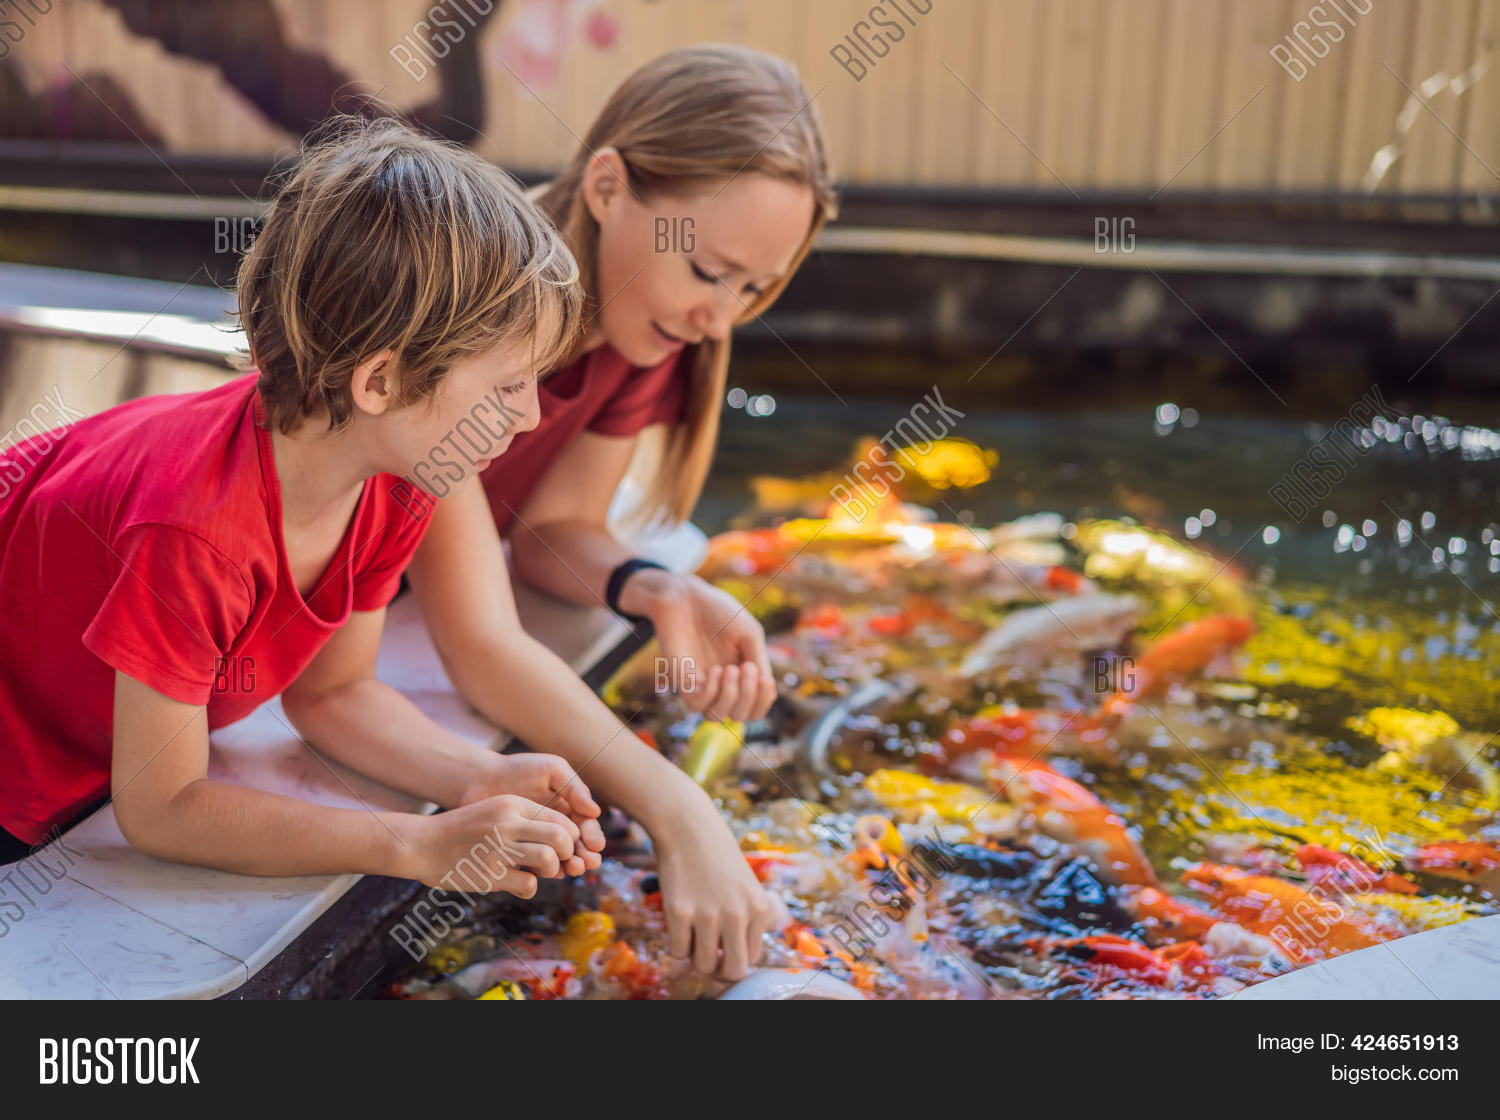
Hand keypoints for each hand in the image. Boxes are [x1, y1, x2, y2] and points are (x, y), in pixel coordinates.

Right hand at [405, 794, 581, 896]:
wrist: (422, 843)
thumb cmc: (462, 830)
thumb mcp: (494, 811)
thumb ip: (524, 820)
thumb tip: (563, 838)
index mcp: (511, 804)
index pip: (559, 817)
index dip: (570, 836)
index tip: (564, 848)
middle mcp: (507, 823)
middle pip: (561, 836)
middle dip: (567, 853)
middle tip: (557, 862)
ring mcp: (498, 849)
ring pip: (548, 859)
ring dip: (551, 871)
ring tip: (538, 873)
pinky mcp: (489, 874)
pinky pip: (528, 884)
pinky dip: (529, 888)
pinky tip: (518, 885)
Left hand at [460, 753, 604, 875]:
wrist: (480, 780)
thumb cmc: (518, 770)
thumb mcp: (552, 770)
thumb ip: (574, 788)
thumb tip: (595, 812)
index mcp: (568, 808)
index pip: (586, 826)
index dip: (593, 836)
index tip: (595, 845)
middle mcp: (555, 826)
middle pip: (577, 846)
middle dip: (585, 855)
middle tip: (587, 862)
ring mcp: (537, 840)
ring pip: (559, 857)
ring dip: (570, 865)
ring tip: (573, 868)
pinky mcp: (520, 850)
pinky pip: (537, 864)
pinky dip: (547, 870)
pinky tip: (554, 872)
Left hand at [622, 570, 776, 720]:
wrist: (686, 596)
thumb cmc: (719, 612)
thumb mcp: (750, 634)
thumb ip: (759, 661)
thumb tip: (765, 687)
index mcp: (741, 676)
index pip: (754, 709)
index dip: (763, 702)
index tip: (765, 680)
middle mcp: (721, 685)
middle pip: (739, 716)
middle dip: (748, 696)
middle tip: (746, 667)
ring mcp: (701, 684)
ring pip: (716, 716)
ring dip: (729, 697)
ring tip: (730, 669)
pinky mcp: (681, 680)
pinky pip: (696, 705)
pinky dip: (710, 692)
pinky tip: (715, 671)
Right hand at [654, 796, 781, 980]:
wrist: (688, 825)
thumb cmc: (715, 858)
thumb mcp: (744, 887)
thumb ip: (742, 922)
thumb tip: (724, 966)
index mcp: (760, 909)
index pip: (751, 960)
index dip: (732, 958)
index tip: (720, 948)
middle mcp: (739, 914)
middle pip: (733, 971)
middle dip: (717, 971)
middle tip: (705, 956)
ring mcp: (709, 914)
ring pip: (703, 965)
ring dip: (694, 957)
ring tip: (691, 934)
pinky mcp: (680, 911)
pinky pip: (678, 952)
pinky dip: (676, 946)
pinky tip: (677, 924)